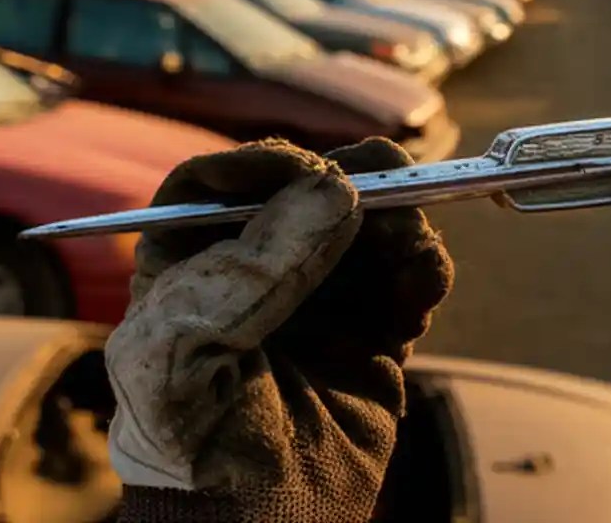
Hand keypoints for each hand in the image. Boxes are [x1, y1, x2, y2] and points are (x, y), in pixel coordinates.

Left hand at [105, 138, 451, 521]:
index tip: (305, 168)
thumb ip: (252, 264)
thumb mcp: (184, 349)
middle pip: (309, 191)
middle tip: (388, 191)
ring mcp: (320, 301)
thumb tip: (332, 188)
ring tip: (411, 253)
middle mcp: (256, 272)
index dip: (261, 164)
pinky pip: (408, 278)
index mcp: (189, 267)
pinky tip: (421, 290)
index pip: (219, 185)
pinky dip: (425, 270)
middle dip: (353, 183)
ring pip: (369, 226)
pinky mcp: (373, 333)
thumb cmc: (190, 446)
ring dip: (401, 224)